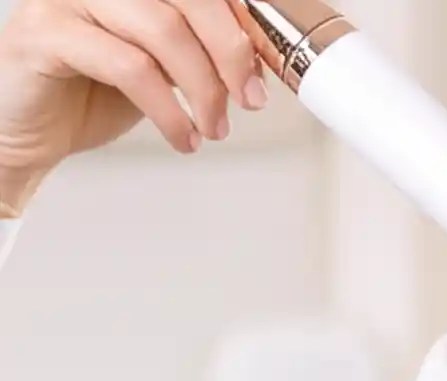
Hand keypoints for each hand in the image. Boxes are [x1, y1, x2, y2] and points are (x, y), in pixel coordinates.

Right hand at [0, 0, 268, 209]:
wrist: (26, 133)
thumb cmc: (89, 94)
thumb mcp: (162, 68)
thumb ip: (200, 53)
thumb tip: (256, 61)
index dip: (241, 26)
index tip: (266, 70)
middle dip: (230, 53)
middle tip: (248, 99)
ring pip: (162, 30)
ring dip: (202, 88)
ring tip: (213, 127)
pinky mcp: (44, 33)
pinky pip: (127, 66)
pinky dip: (167, 108)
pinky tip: (182, 134)